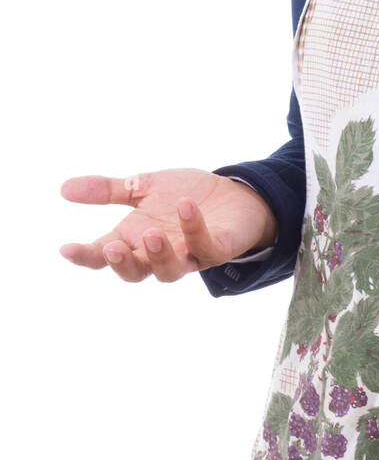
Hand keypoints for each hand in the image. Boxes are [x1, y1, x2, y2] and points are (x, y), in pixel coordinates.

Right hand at [59, 168, 277, 282]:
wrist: (234, 193)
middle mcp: (158, 254)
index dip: (84, 256)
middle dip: (122, 263)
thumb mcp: (142, 187)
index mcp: (134, 240)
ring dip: (159, 254)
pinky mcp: (216, 249)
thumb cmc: (185, 195)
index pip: (103, 255)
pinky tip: (187, 207)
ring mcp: (188, 256)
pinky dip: (195, 228)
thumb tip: (64, 189)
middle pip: (134, 272)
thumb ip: (107, 191)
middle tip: (112, 247)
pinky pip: (205, 246)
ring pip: (169, 271)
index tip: (65, 249)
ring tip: (152, 233)